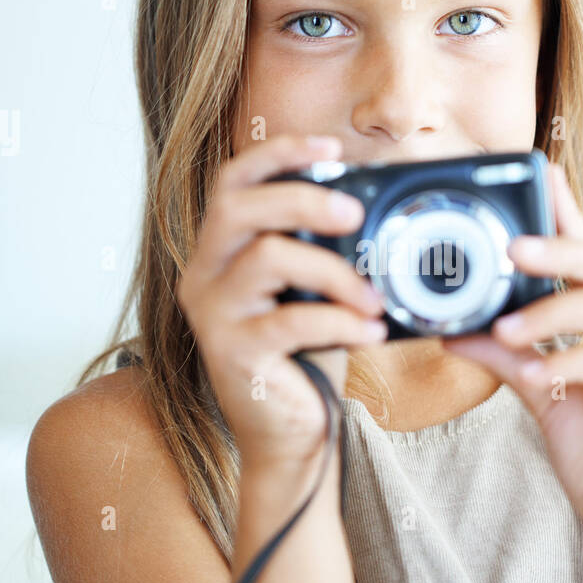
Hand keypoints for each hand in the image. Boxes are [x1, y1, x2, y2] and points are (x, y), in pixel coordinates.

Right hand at [176, 135, 388, 470]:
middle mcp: (204, 274)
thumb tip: (378, 208)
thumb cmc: (305, 357)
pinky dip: (341, 322)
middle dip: (303, 198)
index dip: (278, 153)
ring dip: (335, 272)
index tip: (331, 146)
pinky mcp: (231, 352)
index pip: (233, 182)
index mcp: (222, 251)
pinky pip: (291, 320)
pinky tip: (371, 333)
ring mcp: (212, 314)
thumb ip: (325, 250)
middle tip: (355, 214)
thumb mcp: (314, 292)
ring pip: (269, 258)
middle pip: (239, 207)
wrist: (290, 436)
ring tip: (375, 298)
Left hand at [443, 162, 582, 565]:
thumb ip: (506, 358)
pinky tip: (540, 374)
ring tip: (507, 326)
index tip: (538, 174)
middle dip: (565, 248)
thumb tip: (454, 330)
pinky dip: (576, 362)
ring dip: (557, 311)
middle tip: (514, 248)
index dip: (569, 211)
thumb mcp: (541, 395)